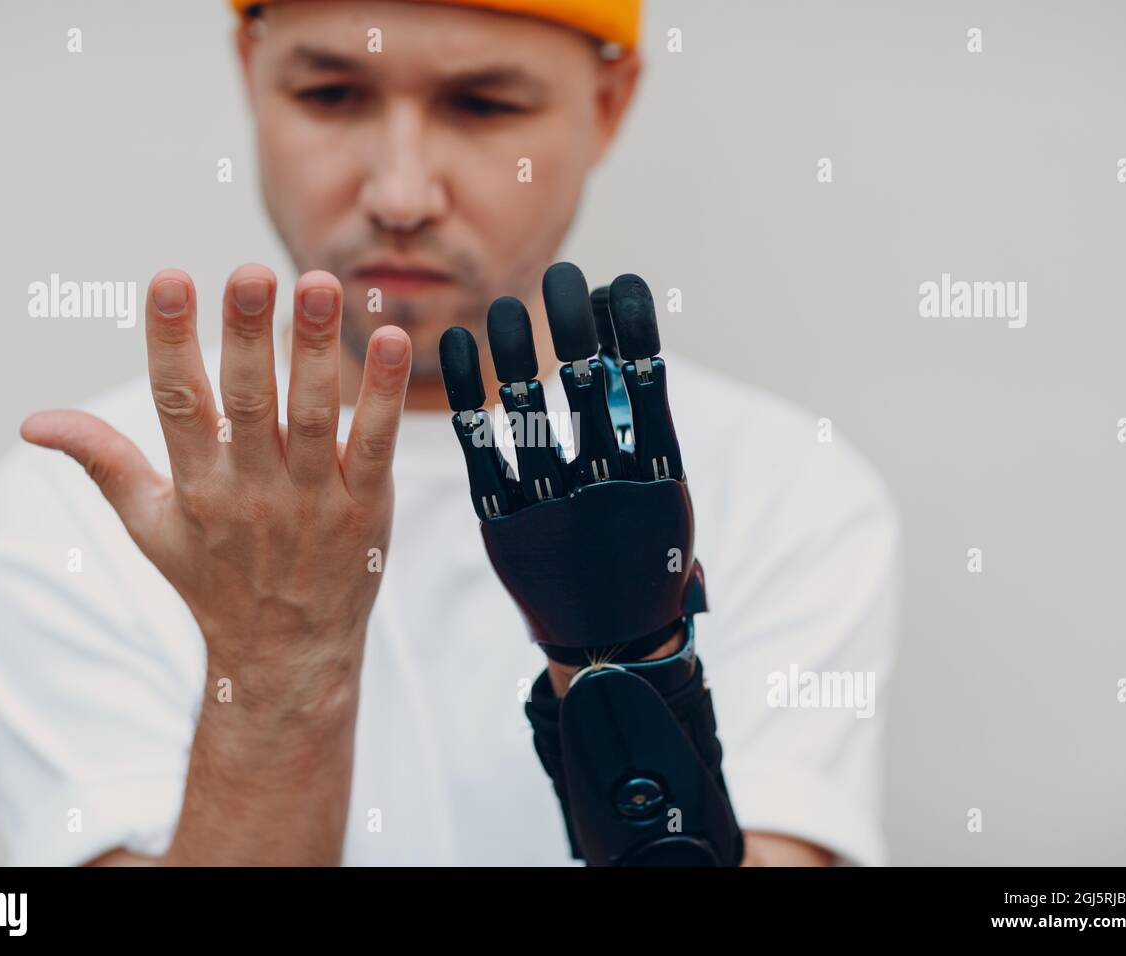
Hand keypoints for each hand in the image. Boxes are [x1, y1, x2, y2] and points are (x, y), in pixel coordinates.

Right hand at [21, 264, 411, 700]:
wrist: (286, 655)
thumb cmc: (213, 581)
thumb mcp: (149, 526)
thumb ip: (102, 462)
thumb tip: (32, 421)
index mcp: (196, 486)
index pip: (178, 403)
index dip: (170, 340)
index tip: (170, 278)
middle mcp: (252, 490)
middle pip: (248, 402)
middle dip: (248, 335)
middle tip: (251, 272)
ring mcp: (312, 499)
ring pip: (313, 415)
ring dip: (316, 350)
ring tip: (318, 285)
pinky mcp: (365, 507)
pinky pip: (375, 444)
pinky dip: (383, 395)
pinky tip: (389, 341)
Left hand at [438, 264, 704, 660]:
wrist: (610, 643)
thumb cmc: (644, 561)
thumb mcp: (666, 501)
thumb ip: (647, 434)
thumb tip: (624, 360)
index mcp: (655, 480)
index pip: (644, 387)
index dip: (632, 333)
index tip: (619, 284)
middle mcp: (604, 490)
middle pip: (583, 392)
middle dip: (570, 330)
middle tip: (559, 278)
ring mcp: (552, 507)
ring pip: (530, 417)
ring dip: (514, 356)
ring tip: (503, 307)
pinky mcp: (504, 523)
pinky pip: (481, 452)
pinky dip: (468, 399)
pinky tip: (459, 350)